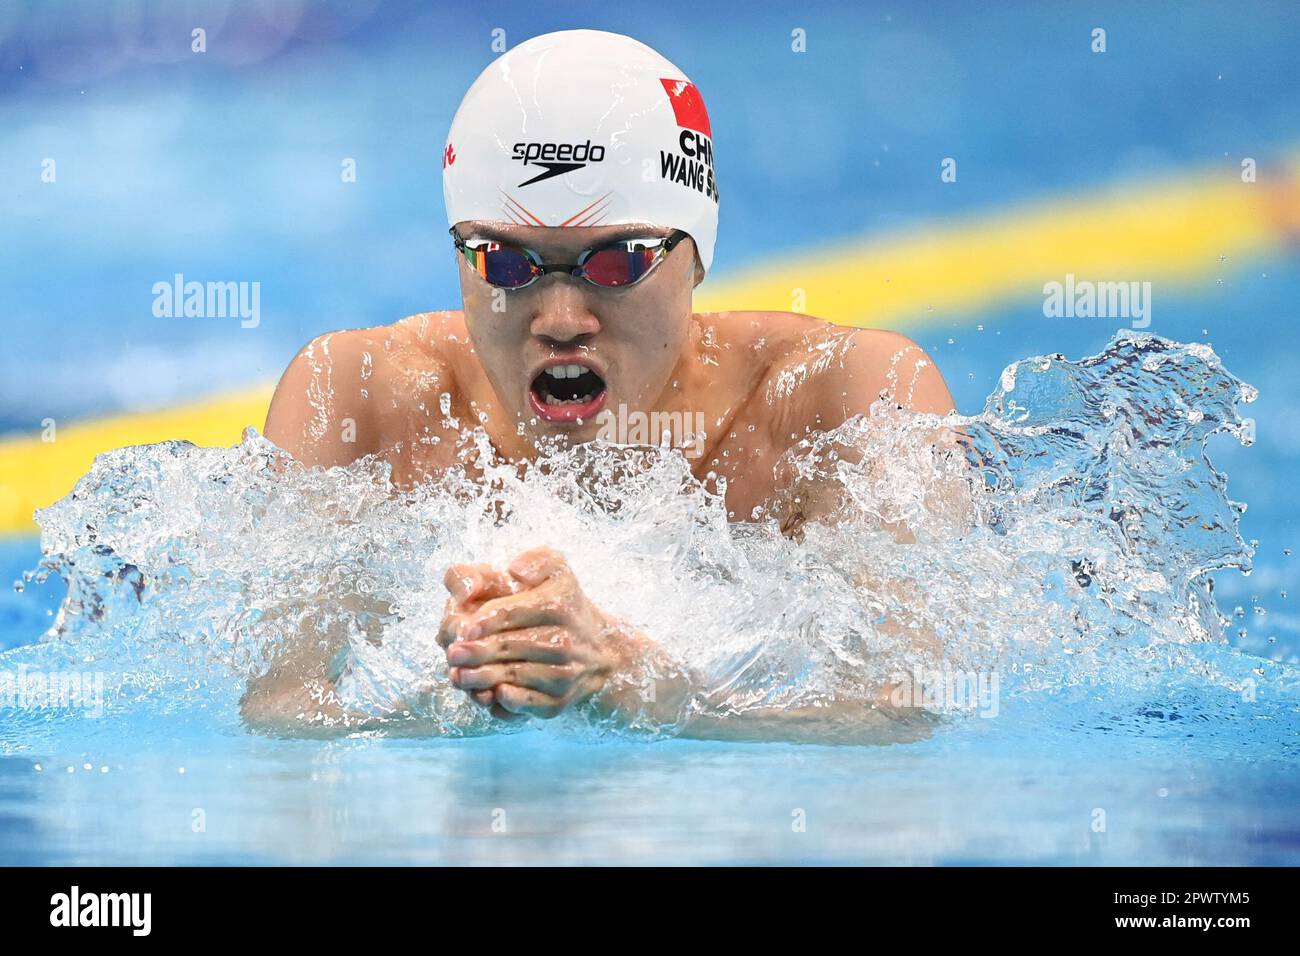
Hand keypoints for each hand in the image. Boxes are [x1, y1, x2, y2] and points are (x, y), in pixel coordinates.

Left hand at [438, 548, 638, 719]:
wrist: (601, 652)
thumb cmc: (565, 606)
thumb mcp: (558, 572)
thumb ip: (536, 560)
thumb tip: (515, 569)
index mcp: (558, 605)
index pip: (511, 612)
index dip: (483, 621)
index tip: (464, 628)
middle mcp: (565, 641)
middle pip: (508, 647)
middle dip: (475, 652)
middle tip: (452, 654)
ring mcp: (563, 674)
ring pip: (514, 676)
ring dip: (481, 678)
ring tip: (458, 676)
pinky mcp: (560, 700)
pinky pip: (528, 703)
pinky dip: (505, 702)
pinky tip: (488, 696)